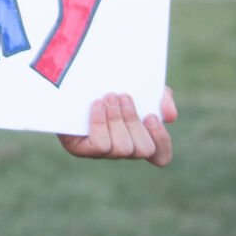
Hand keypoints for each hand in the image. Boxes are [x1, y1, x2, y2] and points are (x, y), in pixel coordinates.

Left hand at [57, 87, 175, 165]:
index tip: (151, 115)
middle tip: (123, 96)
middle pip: (143, 149)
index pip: (161, 156)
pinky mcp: (81, 149)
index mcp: (137, 136)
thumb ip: (160, 96)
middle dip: (134, 120)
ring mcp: (102, 152)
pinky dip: (101, 124)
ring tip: (109, 97)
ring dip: (117, 119)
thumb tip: (170, 115)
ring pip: (123, 148)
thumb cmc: (106, 81)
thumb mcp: (137, 83)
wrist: (66, 78)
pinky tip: (96, 105)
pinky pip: (101, 146)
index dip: (161, 140)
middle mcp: (122, 149)